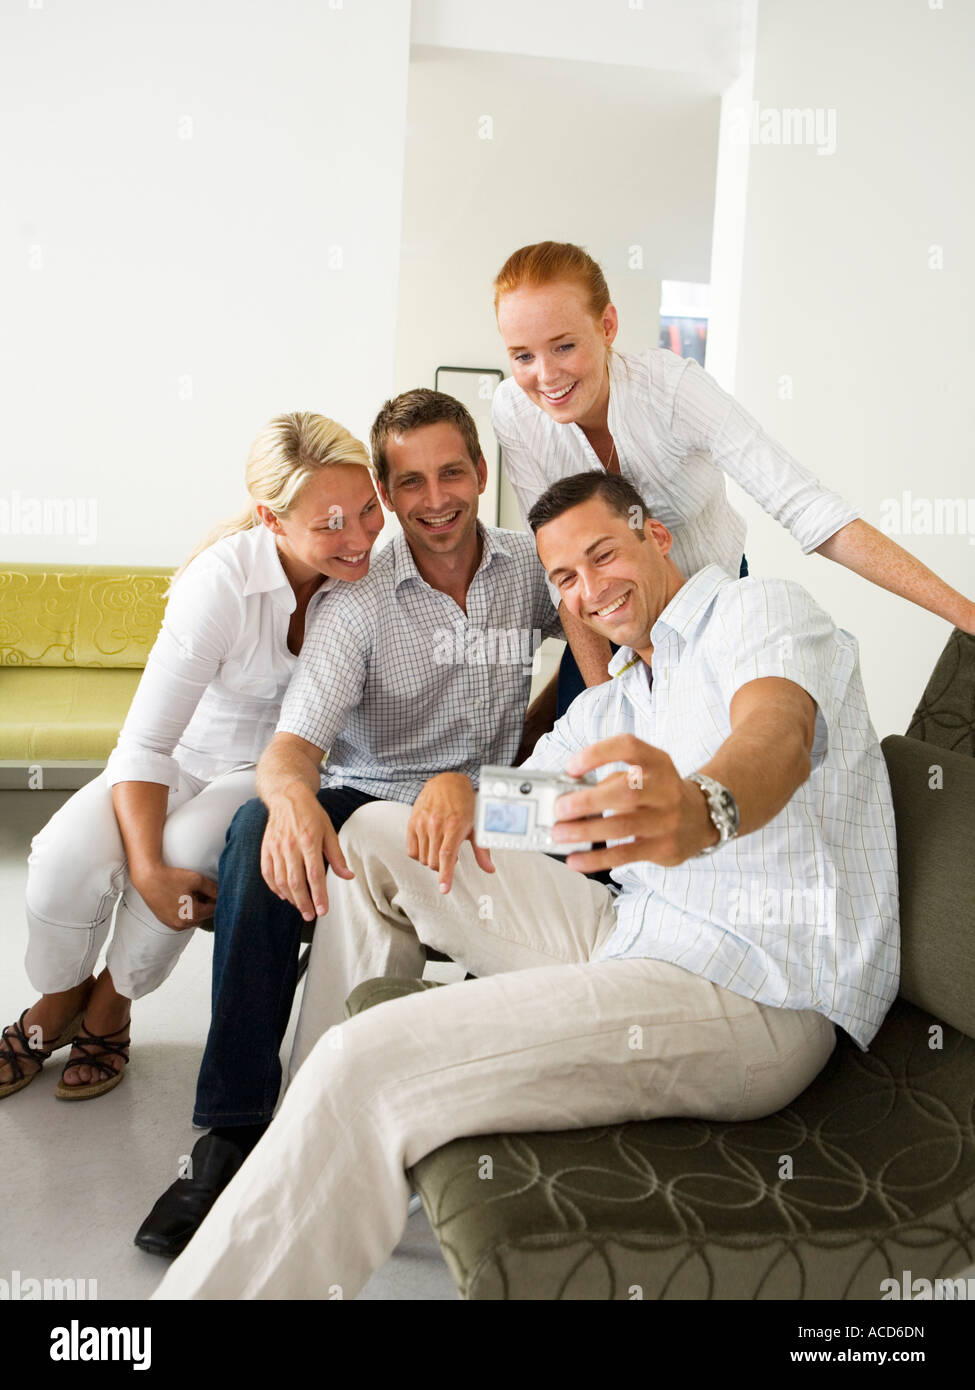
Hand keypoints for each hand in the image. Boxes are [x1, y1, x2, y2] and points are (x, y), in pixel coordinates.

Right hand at [128, 864, 218, 930]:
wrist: (148, 879)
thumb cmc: (171, 878)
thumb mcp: (197, 880)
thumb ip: (213, 889)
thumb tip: (224, 894)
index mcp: (193, 915)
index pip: (214, 910)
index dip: (216, 899)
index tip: (214, 890)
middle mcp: (183, 924)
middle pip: (204, 916)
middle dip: (206, 904)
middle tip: (202, 890)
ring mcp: (173, 925)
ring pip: (193, 919)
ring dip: (196, 909)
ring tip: (191, 894)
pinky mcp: (166, 922)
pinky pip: (182, 920)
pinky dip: (186, 912)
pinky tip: (182, 899)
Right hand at [260, 787, 353, 921]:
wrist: (287, 796)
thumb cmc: (311, 814)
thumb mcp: (329, 831)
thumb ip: (337, 856)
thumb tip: (347, 876)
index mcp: (309, 841)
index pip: (314, 875)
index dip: (319, 895)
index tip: (323, 910)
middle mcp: (290, 845)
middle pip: (295, 882)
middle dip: (304, 903)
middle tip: (311, 915)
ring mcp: (275, 847)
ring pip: (281, 881)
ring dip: (290, 898)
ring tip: (300, 907)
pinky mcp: (266, 848)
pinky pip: (268, 873)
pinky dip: (274, 887)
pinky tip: (283, 895)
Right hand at [407, 772, 493, 893]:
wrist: (446, 782)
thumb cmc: (464, 803)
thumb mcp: (476, 826)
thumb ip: (482, 850)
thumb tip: (489, 869)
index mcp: (454, 826)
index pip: (447, 856)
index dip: (445, 875)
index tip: (444, 889)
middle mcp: (436, 825)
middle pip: (434, 861)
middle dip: (443, 866)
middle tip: (450, 853)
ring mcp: (422, 824)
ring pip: (423, 858)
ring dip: (432, 859)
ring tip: (440, 846)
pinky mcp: (412, 822)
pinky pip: (411, 851)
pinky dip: (420, 855)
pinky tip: (429, 845)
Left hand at [551, 735, 718, 872]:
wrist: (702, 818)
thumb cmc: (658, 793)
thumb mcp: (644, 774)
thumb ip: (612, 780)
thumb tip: (569, 797)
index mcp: (658, 762)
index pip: (628, 747)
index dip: (597, 754)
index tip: (571, 767)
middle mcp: (666, 788)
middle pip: (625, 791)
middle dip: (587, 801)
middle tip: (559, 808)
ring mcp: (668, 820)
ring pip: (622, 826)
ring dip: (585, 832)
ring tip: (558, 834)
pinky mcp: (664, 848)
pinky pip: (625, 854)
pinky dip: (596, 858)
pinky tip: (575, 860)